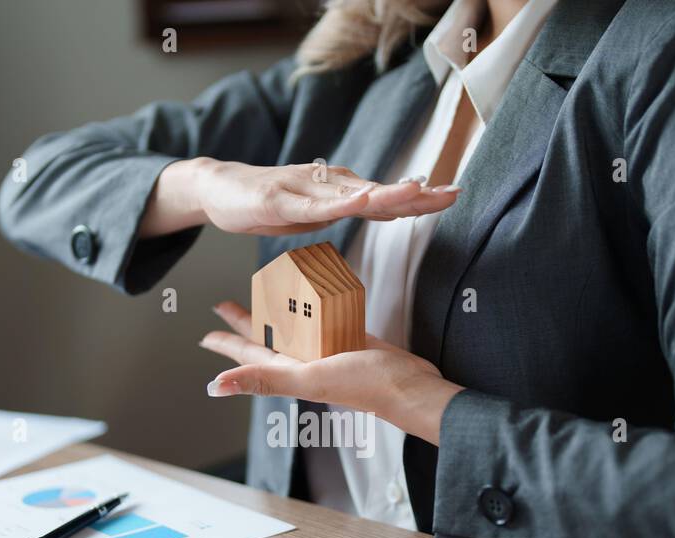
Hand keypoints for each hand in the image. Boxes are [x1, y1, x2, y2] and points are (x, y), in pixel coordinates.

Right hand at [140, 158, 460, 237]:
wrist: (221, 189)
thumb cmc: (269, 203)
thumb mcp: (316, 213)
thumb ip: (348, 210)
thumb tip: (384, 210)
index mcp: (340, 192)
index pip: (388, 197)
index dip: (421, 198)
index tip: (453, 195)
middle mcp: (329, 186)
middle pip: (380, 192)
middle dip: (418, 194)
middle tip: (452, 193)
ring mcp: (305, 191)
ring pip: (353, 195)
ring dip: (386, 193)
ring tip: (417, 191)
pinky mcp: (281, 201)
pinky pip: (314, 206)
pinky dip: (339, 203)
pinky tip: (360, 201)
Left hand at [199, 302, 464, 445]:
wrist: (408, 387)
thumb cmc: (363, 386)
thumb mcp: (308, 379)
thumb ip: (263, 380)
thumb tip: (215, 386)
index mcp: (290, 371)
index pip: (249, 355)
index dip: (226, 345)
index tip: (205, 335)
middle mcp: (305, 362)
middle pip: (266, 338)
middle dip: (245, 323)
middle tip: (225, 304)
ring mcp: (327, 350)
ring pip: (294, 327)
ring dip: (278, 313)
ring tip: (264, 295)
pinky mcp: (350, 338)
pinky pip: (323, 319)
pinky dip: (313, 307)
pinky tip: (312, 295)